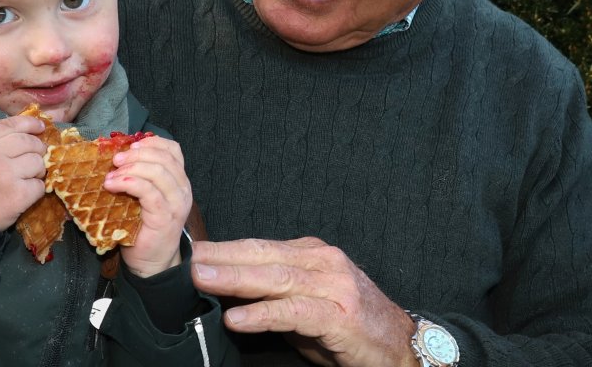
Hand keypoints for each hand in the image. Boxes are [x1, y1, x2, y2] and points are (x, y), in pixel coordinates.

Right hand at [0, 114, 46, 229]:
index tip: (41, 127)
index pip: (11, 124)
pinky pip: (39, 185)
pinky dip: (35, 190)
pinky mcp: (18, 195)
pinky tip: (24, 193)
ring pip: (38, 162)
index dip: (30, 123)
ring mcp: (6, 174)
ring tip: (26, 178)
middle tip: (34, 158)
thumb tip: (28, 129)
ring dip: (37, 170)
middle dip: (37, 149)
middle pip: (29, 142)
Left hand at [106, 136, 191, 277]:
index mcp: (179, 180)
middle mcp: (182, 189)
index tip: (131, 144)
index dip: (152, 142)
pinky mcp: (164, 217)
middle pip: (164, 157)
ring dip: (131, 167)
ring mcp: (176, 203)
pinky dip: (129, 183)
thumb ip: (141, 176)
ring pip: (157, 171)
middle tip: (115, 159)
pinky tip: (113, 185)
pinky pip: (148, 191)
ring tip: (111, 174)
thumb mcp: (145, 196)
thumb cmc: (144, 228)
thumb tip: (119, 154)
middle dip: (137, 153)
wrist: (151, 263)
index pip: (173, 149)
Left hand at [190, 237, 417, 366]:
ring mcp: (332, 285)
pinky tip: (236, 318)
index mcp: (311, 253)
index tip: (196, 251)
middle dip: (224, 256)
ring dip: (234, 278)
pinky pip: (294, 312)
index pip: (261, 246)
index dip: (227, 248)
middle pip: (264, 255)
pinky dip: (262, 314)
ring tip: (203, 279)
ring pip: (275, 278)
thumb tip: (228, 292)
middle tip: (190, 258)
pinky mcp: (339, 315)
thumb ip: (274, 295)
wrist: (401, 345)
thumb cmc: (349, 324)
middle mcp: (322, 261)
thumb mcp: (307, 304)